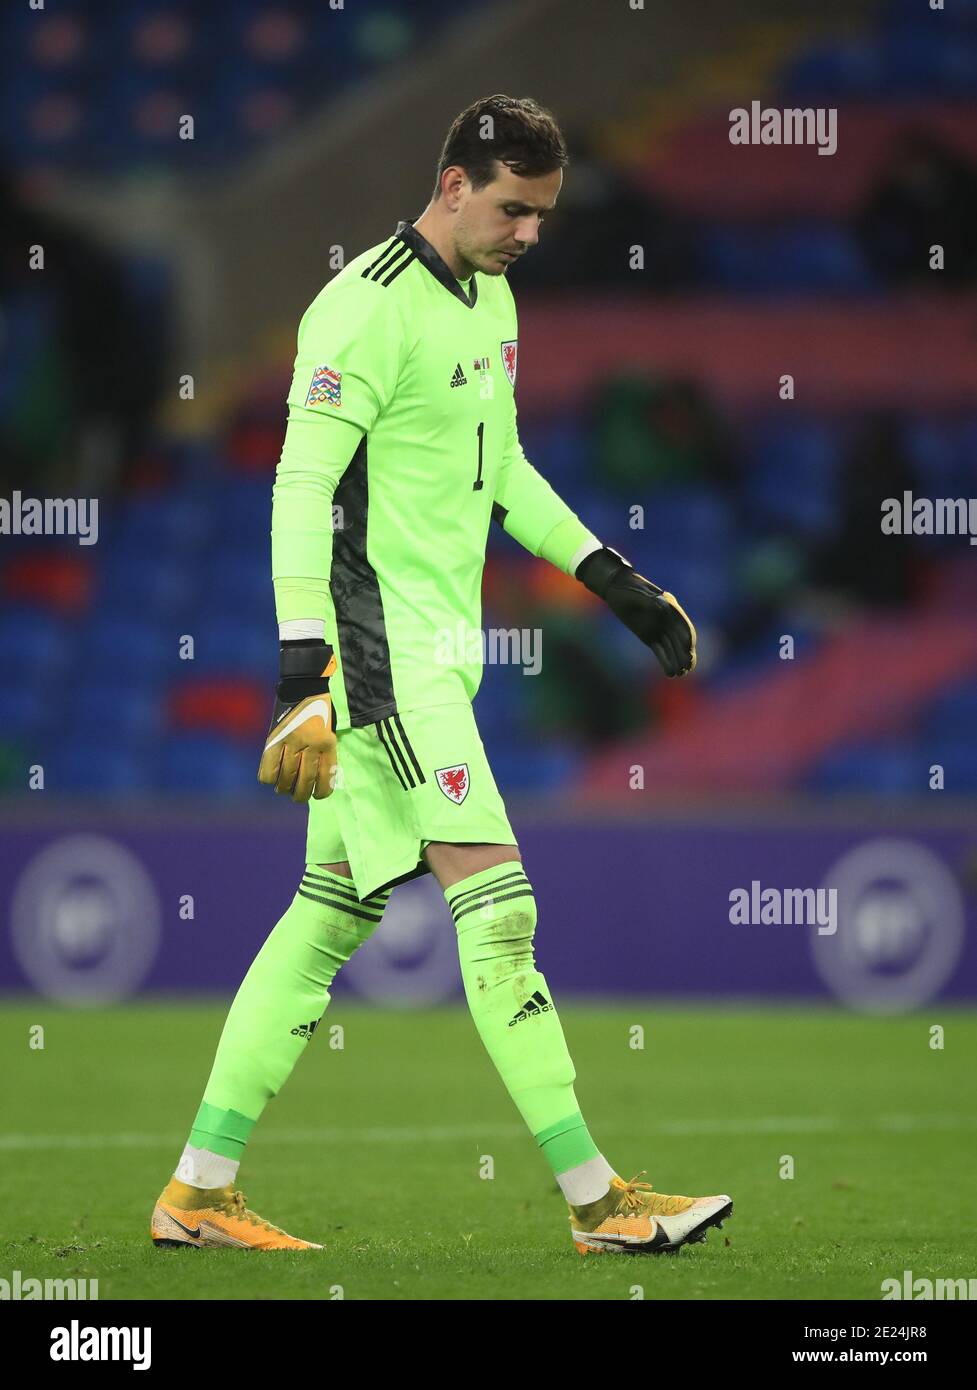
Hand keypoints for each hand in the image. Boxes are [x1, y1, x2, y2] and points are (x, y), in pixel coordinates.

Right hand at [257, 640, 338, 800]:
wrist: (304, 686)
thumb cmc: (320, 711)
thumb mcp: (329, 732)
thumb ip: (324, 754)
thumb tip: (316, 782)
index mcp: (329, 743)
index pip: (326, 778)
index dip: (321, 792)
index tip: (317, 795)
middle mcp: (311, 744)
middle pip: (304, 782)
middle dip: (300, 795)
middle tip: (297, 797)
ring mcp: (292, 741)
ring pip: (286, 778)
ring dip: (284, 788)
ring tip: (284, 789)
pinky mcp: (275, 738)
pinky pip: (268, 768)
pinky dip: (268, 778)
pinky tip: (272, 778)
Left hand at [577, 547, 696, 676]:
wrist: (616, 588)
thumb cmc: (626, 588)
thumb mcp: (636, 592)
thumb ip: (648, 600)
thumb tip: (662, 607)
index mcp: (668, 606)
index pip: (681, 623)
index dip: (686, 636)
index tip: (688, 648)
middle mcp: (667, 619)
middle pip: (679, 638)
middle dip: (684, 652)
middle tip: (688, 666)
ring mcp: (659, 628)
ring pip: (671, 647)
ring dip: (677, 660)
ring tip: (680, 674)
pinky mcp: (650, 636)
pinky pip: (660, 651)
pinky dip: (665, 661)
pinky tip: (670, 673)